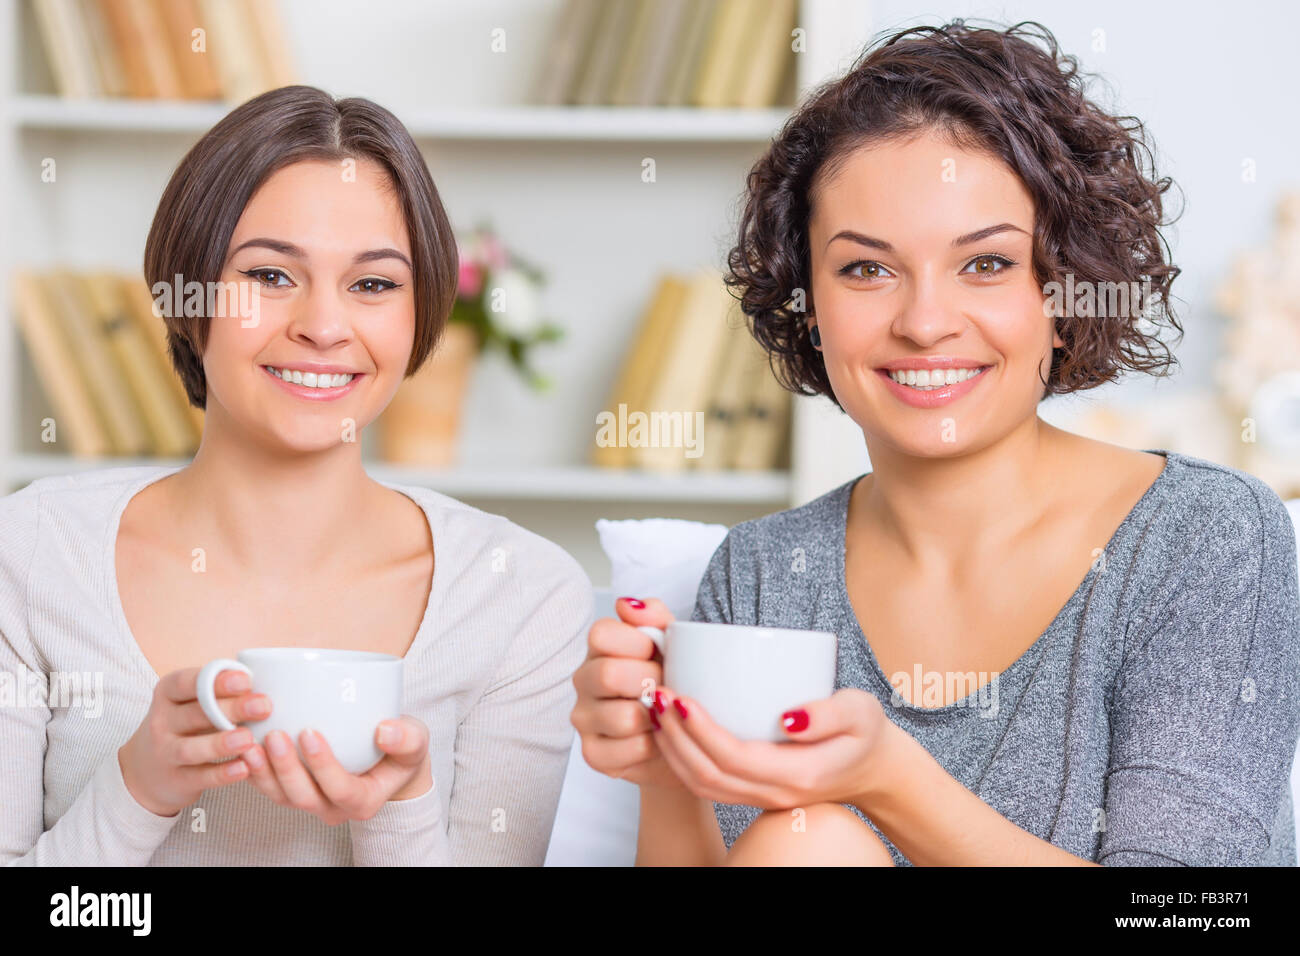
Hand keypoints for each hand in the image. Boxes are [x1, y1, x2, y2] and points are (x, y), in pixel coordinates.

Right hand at [118, 667, 265, 816]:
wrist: (146, 769)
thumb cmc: (184, 724)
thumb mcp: (191, 701)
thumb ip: (219, 690)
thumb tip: (269, 679)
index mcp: (168, 693)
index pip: (187, 682)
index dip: (216, 681)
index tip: (246, 680)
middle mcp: (162, 721)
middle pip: (195, 713)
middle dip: (231, 708)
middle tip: (264, 705)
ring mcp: (165, 753)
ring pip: (191, 748)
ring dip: (221, 744)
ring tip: (248, 738)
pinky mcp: (176, 780)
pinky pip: (200, 777)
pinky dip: (221, 774)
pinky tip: (244, 768)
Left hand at [241, 715, 432, 825]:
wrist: (389, 758)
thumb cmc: (401, 749)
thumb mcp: (417, 741)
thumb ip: (407, 738)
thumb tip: (385, 731)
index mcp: (364, 800)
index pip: (341, 789)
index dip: (323, 765)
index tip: (310, 732)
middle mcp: (334, 808)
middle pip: (304, 797)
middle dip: (285, 768)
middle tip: (274, 735)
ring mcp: (311, 801)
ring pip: (280, 795)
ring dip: (262, 772)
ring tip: (249, 743)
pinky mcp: (294, 789)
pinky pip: (270, 786)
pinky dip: (254, 768)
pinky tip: (244, 744)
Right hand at [570, 596, 684, 790]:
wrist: (686, 734)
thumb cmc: (675, 680)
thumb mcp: (674, 643)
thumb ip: (653, 616)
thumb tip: (627, 605)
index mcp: (599, 649)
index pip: (600, 634)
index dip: (637, 643)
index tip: (657, 652)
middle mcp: (583, 681)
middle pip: (608, 674)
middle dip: (651, 681)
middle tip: (667, 685)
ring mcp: (584, 719)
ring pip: (623, 716)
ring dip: (656, 716)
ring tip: (665, 713)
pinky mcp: (594, 753)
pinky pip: (630, 749)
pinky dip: (654, 745)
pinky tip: (658, 738)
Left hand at [650, 684, 893, 809]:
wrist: (875, 771)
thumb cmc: (866, 733)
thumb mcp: (861, 712)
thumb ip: (829, 713)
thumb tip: (788, 717)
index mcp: (797, 774)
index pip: (733, 758)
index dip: (699, 730)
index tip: (678, 696)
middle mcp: (774, 793)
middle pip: (707, 775)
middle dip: (674, 736)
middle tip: (656, 695)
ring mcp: (761, 798)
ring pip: (701, 786)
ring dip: (671, 749)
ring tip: (654, 709)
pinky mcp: (753, 792)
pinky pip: (707, 785)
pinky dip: (681, 759)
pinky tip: (670, 728)